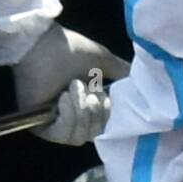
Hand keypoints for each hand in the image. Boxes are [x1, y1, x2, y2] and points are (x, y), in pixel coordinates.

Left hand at [13, 24, 129, 145]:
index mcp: (85, 104)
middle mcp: (71, 117)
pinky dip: (68, 116)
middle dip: (95, 110)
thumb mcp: (104, 61)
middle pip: (94, 134)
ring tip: (73, 87)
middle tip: (86, 87)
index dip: (108, 114)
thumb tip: (142, 84)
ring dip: (82, 111)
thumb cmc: (69, 49)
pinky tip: (63, 97)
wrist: (42, 44)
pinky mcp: (40, 127)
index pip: (104, 125)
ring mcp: (55, 123)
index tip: (105, 96)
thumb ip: (122, 74)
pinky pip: (63, 135)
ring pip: (80, 137)